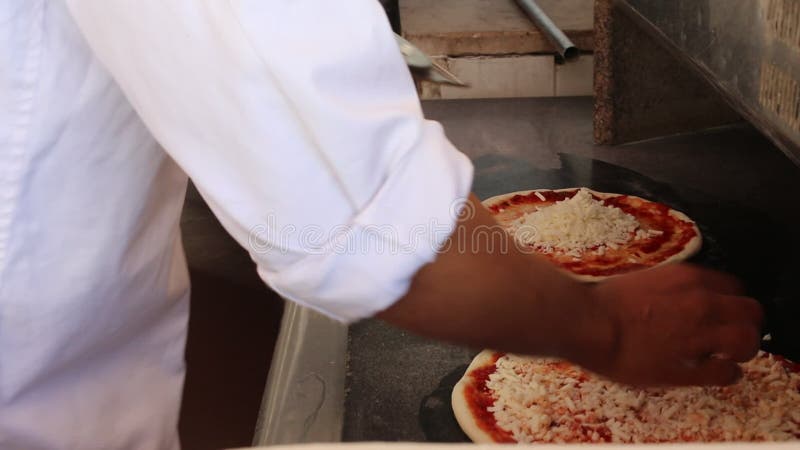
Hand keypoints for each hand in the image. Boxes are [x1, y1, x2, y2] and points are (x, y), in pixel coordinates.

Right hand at [584, 264, 762, 386]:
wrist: (585, 321)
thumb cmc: (602, 301)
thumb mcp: (643, 279)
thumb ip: (670, 287)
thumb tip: (678, 298)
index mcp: (688, 278)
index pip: (734, 287)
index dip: (729, 302)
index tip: (721, 312)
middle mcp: (700, 303)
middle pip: (751, 312)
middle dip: (744, 323)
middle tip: (730, 334)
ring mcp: (698, 336)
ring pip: (748, 341)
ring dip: (743, 348)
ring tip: (728, 354)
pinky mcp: (689, 367)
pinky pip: (729, 373)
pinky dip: (728, 373)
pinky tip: (715, 372)